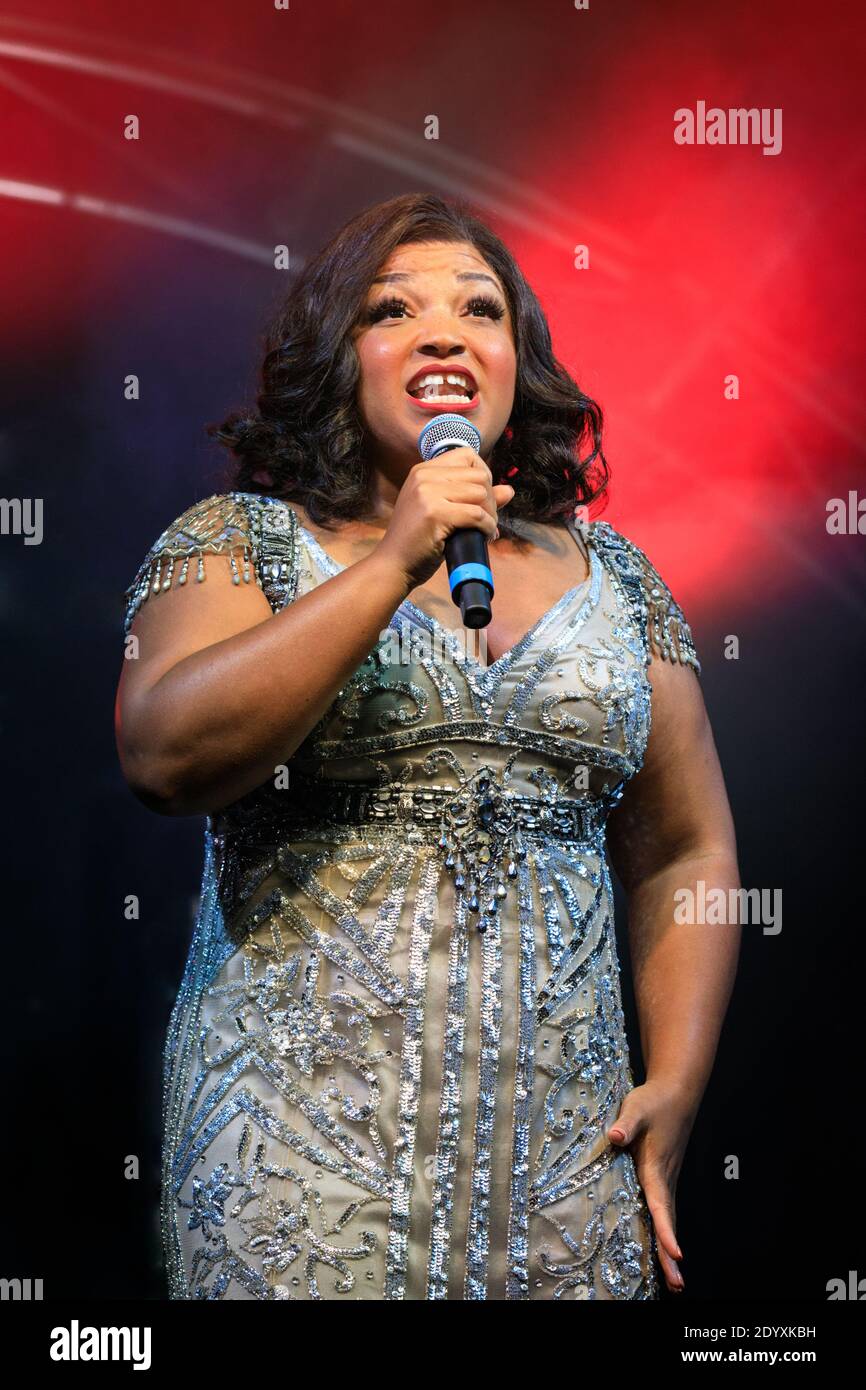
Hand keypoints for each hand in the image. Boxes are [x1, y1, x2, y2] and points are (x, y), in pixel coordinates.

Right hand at [377, 447, 515, 591]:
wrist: (393, 565)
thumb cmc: (418, 541)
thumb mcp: (445, 512)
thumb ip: (474, 498)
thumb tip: (509, 490)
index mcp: (423, 471)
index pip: (467, 455)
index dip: (483, 474)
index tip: (482, 499)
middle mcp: (424, 476)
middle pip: (478, 474)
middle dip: (490, 499)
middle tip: (486, 521)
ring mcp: (427, 493)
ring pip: (481, 493)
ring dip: (490, 515)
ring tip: (484, 530)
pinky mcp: (434, 513)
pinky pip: (476, 515)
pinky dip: (487, 527)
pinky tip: (483, 537)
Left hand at [606, 1078, 697, 1294]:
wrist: (676, 1092)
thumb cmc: (654, 1101)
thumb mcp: (637, 1107)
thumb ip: (627, 1123)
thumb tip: (616, 1137)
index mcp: (656, 1168)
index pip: (661, 1205)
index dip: (667, 1231)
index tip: (675, 1253)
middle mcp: (664, 1179)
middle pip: (669, 1222)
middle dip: (671, 1254)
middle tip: (676, 1285)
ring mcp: (667, 1179)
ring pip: (669, 1219)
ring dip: (669, 1250)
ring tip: (674, 1282)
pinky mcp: (664, 1177)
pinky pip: (666, 1211)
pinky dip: (666, 1233)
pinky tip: (663, 1250)